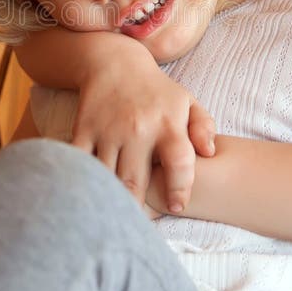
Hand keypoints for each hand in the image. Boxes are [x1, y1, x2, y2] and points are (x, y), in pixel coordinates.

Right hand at [72, 45, 214, 212]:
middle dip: (138, 209)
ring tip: (117, 218)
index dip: (179, 191)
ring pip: (108, 179)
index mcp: (168, 124)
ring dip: (112, 200)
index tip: (176, 206)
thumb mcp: (187, 102)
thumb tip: (210, 154)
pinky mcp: (84, 129)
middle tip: (140, 228)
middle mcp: (138, 129)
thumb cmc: (157, 91)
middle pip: (135, 182)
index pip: (179, 164)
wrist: (114, 63)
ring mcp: (109, 130)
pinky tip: (91, 195)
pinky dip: (84, 182)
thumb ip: (204, 128)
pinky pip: (81, 164)